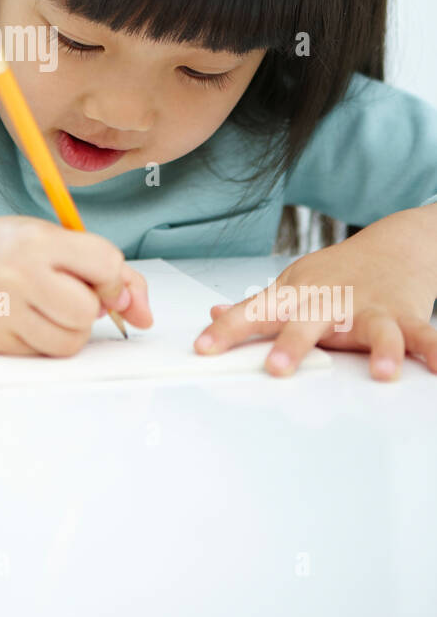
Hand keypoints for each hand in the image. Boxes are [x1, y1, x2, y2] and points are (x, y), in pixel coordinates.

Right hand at [0, 216, 152, 355]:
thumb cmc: (17, 248)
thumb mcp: (63, 240)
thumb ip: (114, 273)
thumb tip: (144, 315)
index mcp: (39, 242)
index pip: (105, 265)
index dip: (113, 280)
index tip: (100, 279)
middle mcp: (16, 274)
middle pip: (86, 311)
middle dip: (89, 308)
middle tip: (70, 294)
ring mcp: (1, 310)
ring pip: (70, 342)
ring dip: (72, 330)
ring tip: (53, 309)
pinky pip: (45, 355)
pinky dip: (48, 341)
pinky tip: (31, 319)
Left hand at [192, 208, 436, 379]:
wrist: (395, 245)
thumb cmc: (339, 273)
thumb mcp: (294, 285)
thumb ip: (258, 308)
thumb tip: (215, 316)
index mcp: (299, 297)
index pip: (256, 313)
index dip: (228, 331)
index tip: (203, 348)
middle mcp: (332, 303)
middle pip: (310, 322)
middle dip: (293, 344)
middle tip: (278, 367)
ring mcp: (370, 308)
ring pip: (376, 329)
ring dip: (382, 349)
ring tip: (383, 371)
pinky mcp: (405, 315)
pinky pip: (422, 335)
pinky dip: (433, 350)